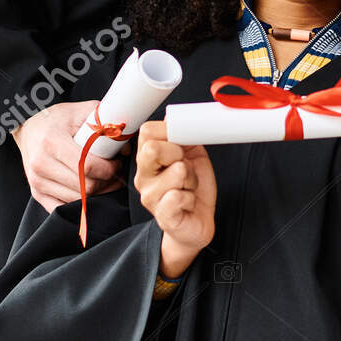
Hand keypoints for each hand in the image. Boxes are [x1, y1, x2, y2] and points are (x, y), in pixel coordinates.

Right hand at [12, 100, 123, 213]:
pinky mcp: (37, 193)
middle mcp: (41, 164)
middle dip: (106, 182)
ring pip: (77, 200)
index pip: (87, 166)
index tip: (116, 163)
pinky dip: (80, 203)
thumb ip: (105, 125)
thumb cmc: (57, 119)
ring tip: (101, 178)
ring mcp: (37, 182)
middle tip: (113, 173)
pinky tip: (87, 190)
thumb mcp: (81, 112)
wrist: (29, 127)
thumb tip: (125, 148)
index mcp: (52, 142)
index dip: (109, 169)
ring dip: (96, 193)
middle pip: (85, 186)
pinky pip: (63, 207)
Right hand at [134, 121, 216, 277]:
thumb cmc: (192, 187)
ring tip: (188, 187)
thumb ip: (182, 135)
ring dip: (192, 179)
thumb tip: (175, 118)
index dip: (170, 132)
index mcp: (147, 159)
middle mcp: (144, 177)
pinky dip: (191, 196)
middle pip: (153, 148)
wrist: (196, 222)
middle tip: (185, 167)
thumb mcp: (191, 154)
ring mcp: (150, 197)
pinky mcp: (163, 216)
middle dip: (178, 153)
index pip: (147, 131)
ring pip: (176, 171)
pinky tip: (187, 201)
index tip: (179, 145)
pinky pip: (178, 196)